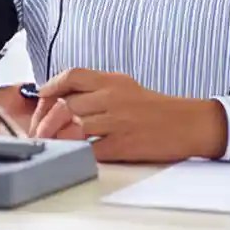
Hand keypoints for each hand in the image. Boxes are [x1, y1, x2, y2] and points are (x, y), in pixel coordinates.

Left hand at [36, 69, 228, 163]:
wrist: (189, 123)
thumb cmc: (155, 108)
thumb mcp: (126, 88)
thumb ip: (98, 89)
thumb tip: (64, 94)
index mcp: (113, 81)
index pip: (73, 75)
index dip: (52, 85)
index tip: (41, 96)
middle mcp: (113, 98)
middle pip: (68, 105)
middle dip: (48, 119)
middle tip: (40, 129)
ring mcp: (118, 122)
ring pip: (74, 127)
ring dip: (58, 137)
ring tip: (52, 142)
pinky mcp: (124, 145)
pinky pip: (91, 149)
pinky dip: (78, 152)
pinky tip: (73, 153)